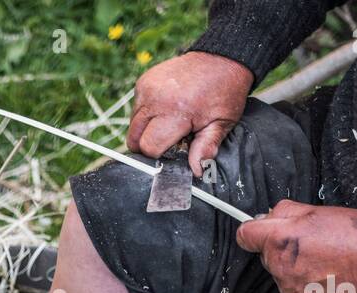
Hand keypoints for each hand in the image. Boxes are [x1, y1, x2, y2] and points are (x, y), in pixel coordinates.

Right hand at [127, 51, 253, 177]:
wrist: (221, 58)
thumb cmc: (224, 92)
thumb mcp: (221, 122)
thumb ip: (206, 147)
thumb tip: (196, 171)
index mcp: (175, 110)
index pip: (149, 147)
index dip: (160, 154)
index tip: (175, 148)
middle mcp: (155, 98)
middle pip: (134, 139)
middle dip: (149, 145)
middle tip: (170, 138)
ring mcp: (146, 88)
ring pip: (132, 126)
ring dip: (146, 131)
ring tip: (169, 122)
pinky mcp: (143, 82)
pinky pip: (135, 110)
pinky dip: (147, 115)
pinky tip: (165, 109)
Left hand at [235, 201, 356, 292]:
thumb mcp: (322, 210)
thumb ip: (288, 211)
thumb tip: (269, 214)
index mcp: (280, 238)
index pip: (245, 235)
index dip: (254, 229)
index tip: (262, 230)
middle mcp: (279, 266)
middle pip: (266, 255)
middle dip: (281, 248)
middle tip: (312, 244)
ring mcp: (288, 288)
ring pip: (280, 275)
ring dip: (294, 269)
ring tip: (325, 262)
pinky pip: (294, 292)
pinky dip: (306, 286)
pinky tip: (328, 278)